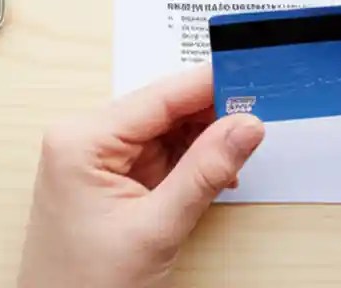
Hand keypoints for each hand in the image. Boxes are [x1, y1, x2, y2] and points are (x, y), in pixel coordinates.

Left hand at [17, 66, 264, 287]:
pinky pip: (160, 155)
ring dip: (205, 141)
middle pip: (164, 110)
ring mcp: (97, 160)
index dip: (210, 83)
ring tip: (240, 153)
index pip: (159, 96)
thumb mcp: (156, 228)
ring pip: (166, 132)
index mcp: (82, 141)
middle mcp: (84, 140)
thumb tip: (245, 126)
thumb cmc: (85, 287)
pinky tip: (217, 173)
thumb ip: (205, 172)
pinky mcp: (110, 180)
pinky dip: (191, 163)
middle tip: (258, 115)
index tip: (253, 73)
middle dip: (212, 114)